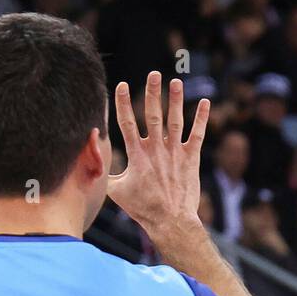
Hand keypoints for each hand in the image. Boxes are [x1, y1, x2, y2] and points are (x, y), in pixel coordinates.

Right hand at [107, 72, 208, 241]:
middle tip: (153, 74)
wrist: (170, 221)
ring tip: (175, 81)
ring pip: (175, 120)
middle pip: (153, 115)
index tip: (122, 85)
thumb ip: (105, 170)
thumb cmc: (142, 208)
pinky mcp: (190, 159)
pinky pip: (197, 134)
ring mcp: (174, 153)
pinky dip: (201, 118)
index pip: (127, 123)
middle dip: (153, 93)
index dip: (123, 103)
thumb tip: (91, 156)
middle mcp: (156, 150)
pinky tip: (205, 102)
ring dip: (176, 100)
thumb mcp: (116, 190)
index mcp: (137, 155)